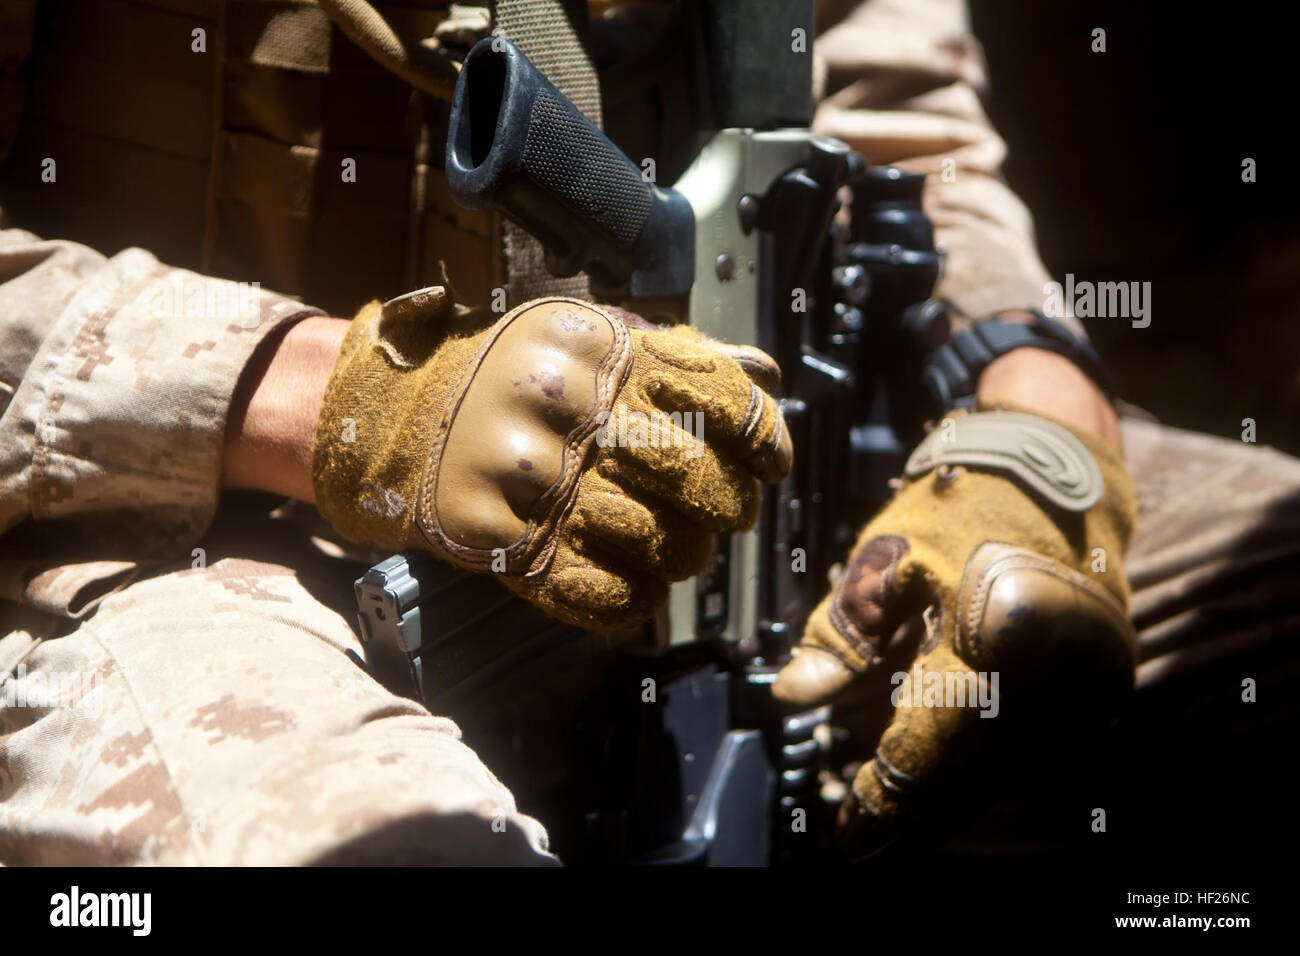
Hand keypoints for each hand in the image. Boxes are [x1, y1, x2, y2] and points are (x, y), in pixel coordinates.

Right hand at [310, 287, 790, 630]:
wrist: (393, 414)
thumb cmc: (511, 380)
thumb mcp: (587, 342)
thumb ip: (674, 357)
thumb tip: (768, 372)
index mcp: (592, 346)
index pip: (714, 392)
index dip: (762, 436)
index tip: (771, 462)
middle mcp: (559, 405)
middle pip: (693, 476)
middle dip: (725, 505)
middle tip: (724, 512)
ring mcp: (524, 476)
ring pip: (657, 544)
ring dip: (683, 557)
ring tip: (674, 546)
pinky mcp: (496, 539)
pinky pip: (602, 593)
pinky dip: (633, 598)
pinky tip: (633, 581)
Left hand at [774, 357, 1136, 860]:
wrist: (1052, 469)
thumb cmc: (960, 507)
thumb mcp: (885, 562)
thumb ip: (840, 636)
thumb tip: (792, 696)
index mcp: (988, 642)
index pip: (927, 746)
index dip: (885, 795)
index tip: (848, 834)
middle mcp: (1048, 674)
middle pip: (971, 775)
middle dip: (915, 814)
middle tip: (865, 846)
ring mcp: (1081, 682)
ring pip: (1006, 769)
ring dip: (951, 801)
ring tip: (898, 829)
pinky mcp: (1097, 683)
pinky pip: (1035, 745)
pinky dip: (987, 772)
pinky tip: (950, 786)